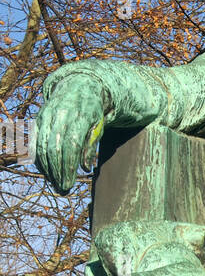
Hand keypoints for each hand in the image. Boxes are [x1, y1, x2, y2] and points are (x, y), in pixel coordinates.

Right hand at [34, 65, 107, 193]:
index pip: (71, 146)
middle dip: (57, 172)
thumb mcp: (98, 126)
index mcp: (79, 116)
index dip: (68, 167)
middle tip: (63, 190)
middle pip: (54, 149)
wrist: (79, 86)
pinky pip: (35, 142)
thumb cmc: (92, 112)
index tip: (69, 184)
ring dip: (47, 169)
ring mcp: (46, 116)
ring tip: (56, 184)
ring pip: (42, 147)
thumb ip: (91, 146)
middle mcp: (60, 115)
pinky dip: (39, 159)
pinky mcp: (39, 119)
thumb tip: (85, 168)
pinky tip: (47, 173)